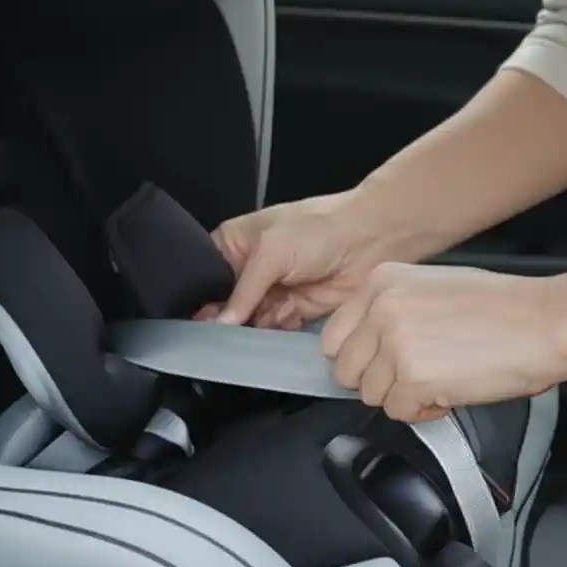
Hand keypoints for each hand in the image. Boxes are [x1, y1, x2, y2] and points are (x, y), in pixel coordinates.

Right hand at [196, 192, 403, 328]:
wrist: (371, 239)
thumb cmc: (317, 231)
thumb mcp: (271, 252)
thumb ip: (244, 291)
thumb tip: (220, 324)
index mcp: (234, 243)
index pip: (206, 275)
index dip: (200, 297)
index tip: (195, 321)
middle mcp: (249, 268)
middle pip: (224, 302)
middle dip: (225, 318)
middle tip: (220, 336)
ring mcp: (271, 290)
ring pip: (248, 320)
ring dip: (249, 329)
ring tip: (247, 335)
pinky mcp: (294, 310)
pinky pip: (274, 329)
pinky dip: (272, 334)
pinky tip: (272, 331)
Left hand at [319, 262, 566, 421]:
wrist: (546, 323)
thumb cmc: (502, 307)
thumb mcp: (430, 287)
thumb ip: (390, 309)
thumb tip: (366, 344)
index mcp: (380, 283)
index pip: (334, 337)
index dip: (359, 358)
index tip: (381, 364)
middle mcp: (379, 309)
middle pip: (346, 370)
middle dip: (378, 381)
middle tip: (414, 377)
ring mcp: (393, 344)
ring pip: (371, 394)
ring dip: (403, 396)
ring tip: (440, 381)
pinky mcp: (413, 378)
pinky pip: (398, 412)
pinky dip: (423, 412)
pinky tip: (449, 394)